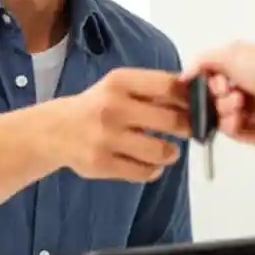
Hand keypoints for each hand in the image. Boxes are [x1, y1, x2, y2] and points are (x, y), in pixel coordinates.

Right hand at [38, 67, 190, 181]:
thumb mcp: (121, 87)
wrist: (56, 130)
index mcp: (120, 81)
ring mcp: (105, 137)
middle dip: (188, 127)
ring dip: (171, 153)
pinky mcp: (101, 163)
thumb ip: (155, 89)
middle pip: (171, 120)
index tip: (198, 105)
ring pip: (160, 151)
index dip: (191, 98)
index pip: (169, 86)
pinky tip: (149, 163)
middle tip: (189, 130)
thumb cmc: (99, 106)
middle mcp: (112, 107)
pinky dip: (153, 170)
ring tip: (168, 150)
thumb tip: (197, 95)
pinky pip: (144, 172)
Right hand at [182, 42, 254, 146]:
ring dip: (223, 108)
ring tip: (238, 102)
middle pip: (212, 97)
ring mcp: (249, 112)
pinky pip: (229, 132)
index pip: (211, 76)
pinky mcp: (253, 133)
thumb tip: (186, 73)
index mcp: (243, 68)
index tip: (211, 78)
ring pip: (218, 115)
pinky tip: (239, 116)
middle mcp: (246, 89)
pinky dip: (230, 124)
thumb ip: (204, 60)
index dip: (206, 79)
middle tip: (226, 89)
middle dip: (214, 93)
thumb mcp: (232, 53)